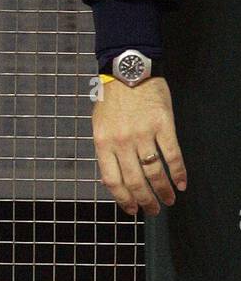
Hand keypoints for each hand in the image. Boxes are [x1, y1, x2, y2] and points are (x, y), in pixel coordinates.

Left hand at [92, 76, 186, 216]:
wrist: (128, 69)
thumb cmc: (112, 98)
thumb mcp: (99, 125)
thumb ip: (106, 151)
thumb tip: (113, 179)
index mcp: (103, 143)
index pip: (113, 181)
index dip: (123, 200)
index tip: (132, 209)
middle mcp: (122, 142)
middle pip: (135, 181)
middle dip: (145, 201)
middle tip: (153, 210)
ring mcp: (143, 133)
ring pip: (155, 172)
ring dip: (163, 191)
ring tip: (168, 200)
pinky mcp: (163, 125)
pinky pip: (172, 155)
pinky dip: (178, 173)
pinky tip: (181, 184)